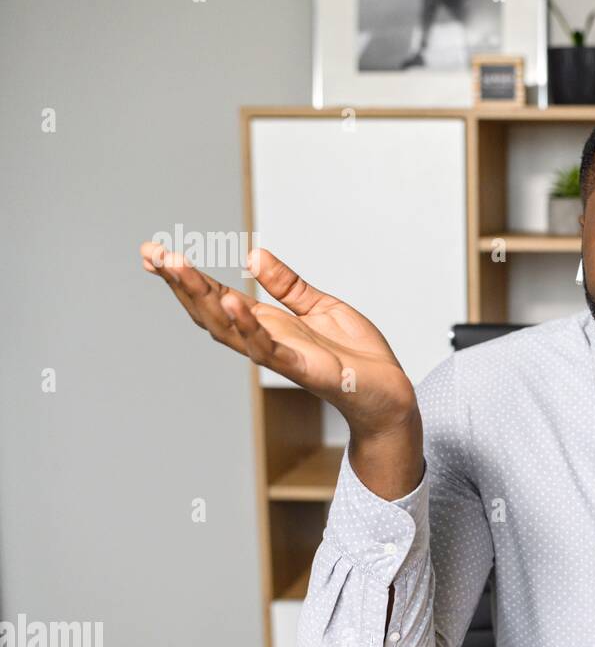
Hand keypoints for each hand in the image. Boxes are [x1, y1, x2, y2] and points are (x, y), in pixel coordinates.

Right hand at [139, 242, 417, 436]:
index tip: (154, 253)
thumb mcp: (321, 308)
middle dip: (182, 284)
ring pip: (231, 330)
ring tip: (180, 269)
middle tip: (154, 255)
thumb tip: (254, 255)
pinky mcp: (305, 369)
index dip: (187, 276)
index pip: (218, 297)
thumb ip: (288, 286)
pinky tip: (233, 302)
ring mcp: (282, 357)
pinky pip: (269, 351)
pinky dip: (249, 328)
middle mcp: (267, 341)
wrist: (389, 393)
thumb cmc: (357, 356)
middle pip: (212, 312)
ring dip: (204, 300)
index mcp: (269, 325)